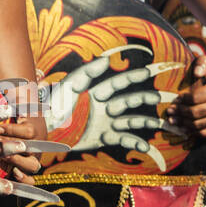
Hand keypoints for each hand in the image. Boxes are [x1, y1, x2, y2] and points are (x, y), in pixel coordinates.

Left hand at [44, 46, 183, 169]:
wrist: (45, 132)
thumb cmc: (54, 107)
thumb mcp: (69, 87)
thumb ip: (87, 73)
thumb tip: (107, 59)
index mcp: (96, 92)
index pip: (119, 82)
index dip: (134, 77)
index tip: (148, 72)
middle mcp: (104, 106)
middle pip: (129, 101)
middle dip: (144, 98)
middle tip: (158, 97)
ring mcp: (105, 122)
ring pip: (131, 120)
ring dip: (146, 122)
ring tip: (160, 123)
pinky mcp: (103, 137)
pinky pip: (123, 139)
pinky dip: (135, 142)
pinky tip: (145, 147)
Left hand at [167, 54, 205, 137]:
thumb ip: (202, 63)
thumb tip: (197, 72)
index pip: (195, 98)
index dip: (182, 100)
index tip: (174, 100)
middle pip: (196, 113)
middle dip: (180, 113)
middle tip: (170, 112)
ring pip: (199, 125)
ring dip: (183, 124)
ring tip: (173, 121)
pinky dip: (193, 132)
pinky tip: (184, 128)